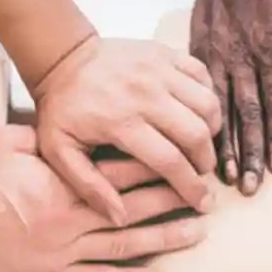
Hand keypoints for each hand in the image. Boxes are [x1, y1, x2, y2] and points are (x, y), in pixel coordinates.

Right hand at [0, 126, 204, 271]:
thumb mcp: (9, 141)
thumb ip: (44, 134)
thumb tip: (67, 122)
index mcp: (67, 181)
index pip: (124, 170)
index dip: (158, 166)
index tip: (186, 159)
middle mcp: (74, 215)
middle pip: (136, 205)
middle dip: (174, 198)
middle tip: (207, 195)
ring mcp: (67, 248)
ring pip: (127, 243)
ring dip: (165, 237)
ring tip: (197, 233)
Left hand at [31, 35, 220, 222]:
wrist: (62, 58)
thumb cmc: (61, 109)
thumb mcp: (60, 152)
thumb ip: (88, 186)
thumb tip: (120, 218)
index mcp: (121, 122)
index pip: (170, 161)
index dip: (191, 187)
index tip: (203, 203)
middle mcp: (146, 94)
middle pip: (196, 134)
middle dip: (206, 161)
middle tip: (202, 173)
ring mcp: (158, 70)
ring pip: (206, 104)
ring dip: (211, 128)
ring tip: (201, 142)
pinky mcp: (165, 53)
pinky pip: (202, 75)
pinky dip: (206, 96)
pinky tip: (196, 111)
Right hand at [191, 0, 271, 195]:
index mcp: (270, 52)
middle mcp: (241, 60)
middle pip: (249, 115)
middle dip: (251, 153)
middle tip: (252, 187)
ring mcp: (215, 61)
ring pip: (220, 111)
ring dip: (224, 146)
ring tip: (228, 178)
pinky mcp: (196, 59)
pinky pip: (199, 97)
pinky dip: (202, 124)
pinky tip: (201, 147)